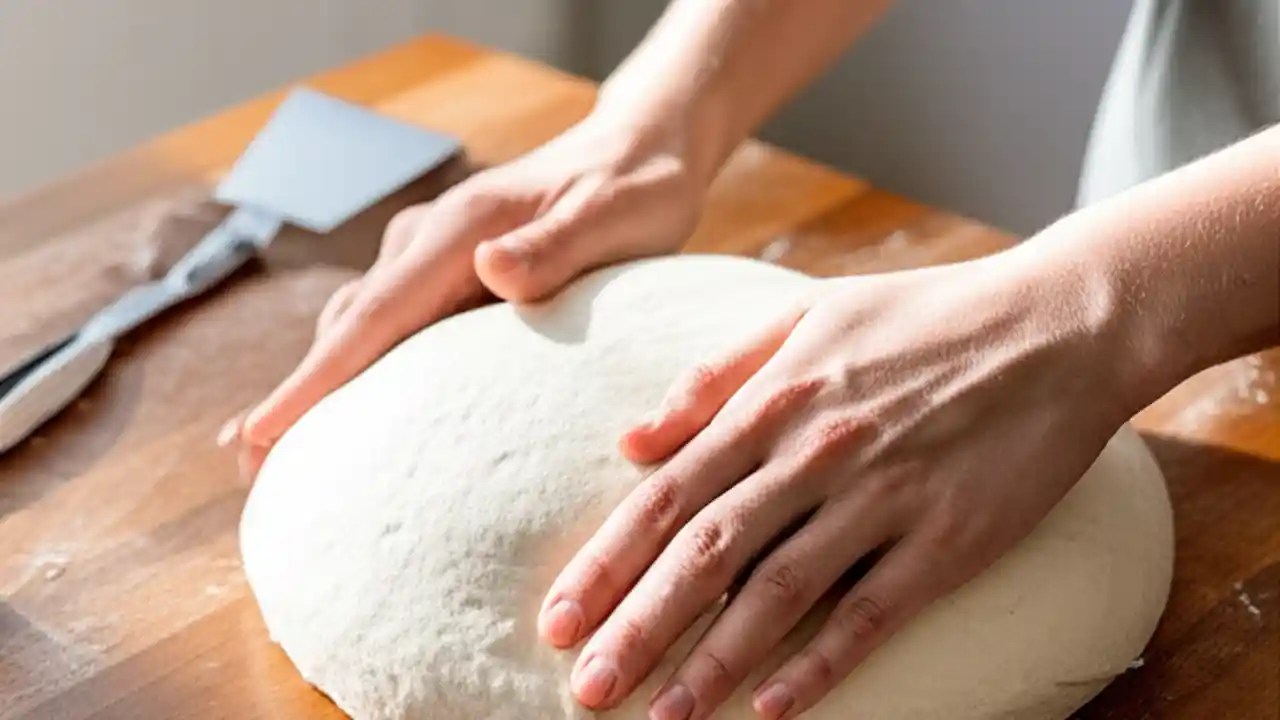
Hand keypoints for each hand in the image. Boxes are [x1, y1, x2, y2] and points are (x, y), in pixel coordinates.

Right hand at [221, 111, 705, 477]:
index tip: (260, 433)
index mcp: (460, 229)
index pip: (374, 315)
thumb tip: (489, 270)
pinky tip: (354, 407)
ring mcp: (434, 253)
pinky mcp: (449, 270)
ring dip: (324, 382)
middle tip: (251, 468)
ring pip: (363, 325)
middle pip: (350, 327)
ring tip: (281, 451)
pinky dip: (363, 365)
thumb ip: (555, 245)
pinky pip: (393, 324)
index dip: (316, 380)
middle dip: (300, 395)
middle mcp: (431, 239)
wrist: (640, 150)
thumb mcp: (612, 216)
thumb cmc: (637, 187)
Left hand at [539, 254, 1135, 718]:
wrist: (1059, 323)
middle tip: (583, 687)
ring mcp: (884, 498)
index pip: (667, 495)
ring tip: (659, 717)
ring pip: (776, 593)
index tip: (558, 618)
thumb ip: (713, 377)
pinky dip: (819, 665)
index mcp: (774, 400)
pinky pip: (871, 613)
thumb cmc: (925, 316)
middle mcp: (815, 453)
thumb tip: (631, 440)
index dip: (607, 562)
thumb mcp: (807, 314)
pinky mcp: (950, 540)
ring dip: (711, 661)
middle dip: (638, 626)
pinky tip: (771, 710)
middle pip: (705, 554)